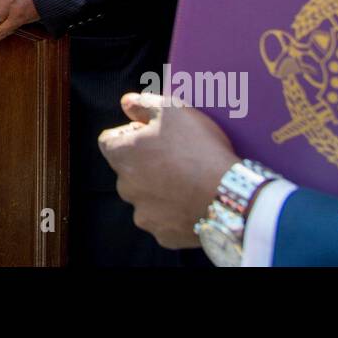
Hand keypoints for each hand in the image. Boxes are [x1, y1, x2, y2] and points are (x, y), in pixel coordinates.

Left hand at [97, 93, 239, 249]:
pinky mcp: (163, 235)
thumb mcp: (172, 110)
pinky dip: (175, 212)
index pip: (109, 141)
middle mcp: (125, 187)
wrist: (228, 195)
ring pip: (146, 197)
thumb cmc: (197, 148)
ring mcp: (143, 214)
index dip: (129, 133)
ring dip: (159, 189)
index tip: (151, 133)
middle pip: (128, 170)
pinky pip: (165, 220)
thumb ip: (144, 104)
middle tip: (176, 156)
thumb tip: (126, 103)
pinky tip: (194, 201)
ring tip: (189, 180)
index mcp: (121, 155)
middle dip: (146, 163)